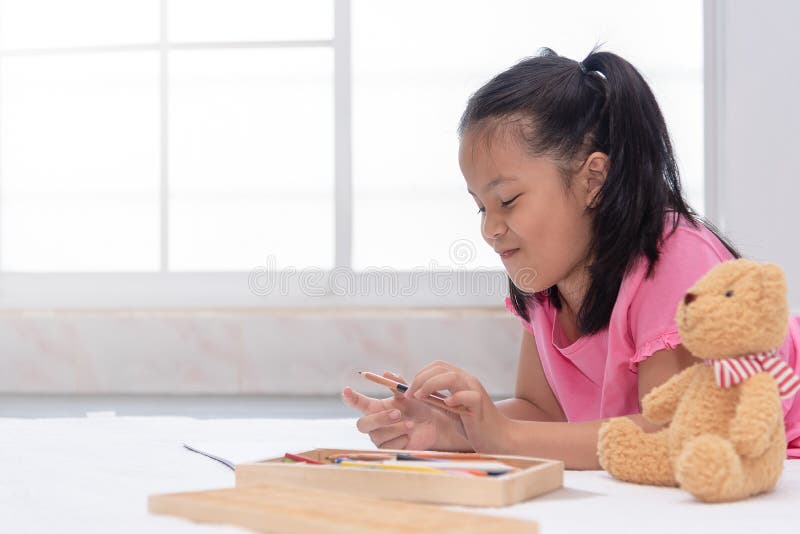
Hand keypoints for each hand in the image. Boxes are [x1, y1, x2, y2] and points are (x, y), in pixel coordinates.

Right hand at [341, 371, 465, 450]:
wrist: (432, 426)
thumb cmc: (418, 408)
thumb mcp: (409, 395)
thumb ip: (398, 385)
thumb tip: (387, 374)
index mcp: (375, 408)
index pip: (357, 403)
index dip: (350, 398)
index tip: (346, 390)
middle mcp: (373, 424)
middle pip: (362, 424)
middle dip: (380, 419)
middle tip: (398, 413)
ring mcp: (379, 438)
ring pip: (377, 436)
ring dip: (396, 428)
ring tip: (411, 424)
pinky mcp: (388, 450)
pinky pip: (389, 447)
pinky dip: (401, 439)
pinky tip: (410, 436)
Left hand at [404, 360, 508, 451]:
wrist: (498, 438)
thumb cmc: (473, 425)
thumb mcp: (450, 410)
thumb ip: (436, 400)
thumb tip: (415, 394)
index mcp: (461, 380)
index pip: (438, 366)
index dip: (420, 374)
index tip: (410, 390)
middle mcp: (468, 381)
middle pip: (441, 367)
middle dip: (420, 379)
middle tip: (410, 394)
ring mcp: (475, 391)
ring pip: (452, 376)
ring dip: (431, 385)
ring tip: (421, 397)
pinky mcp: (480, 405)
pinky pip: (468, 395)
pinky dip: (455, 398)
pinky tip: (447, 404)